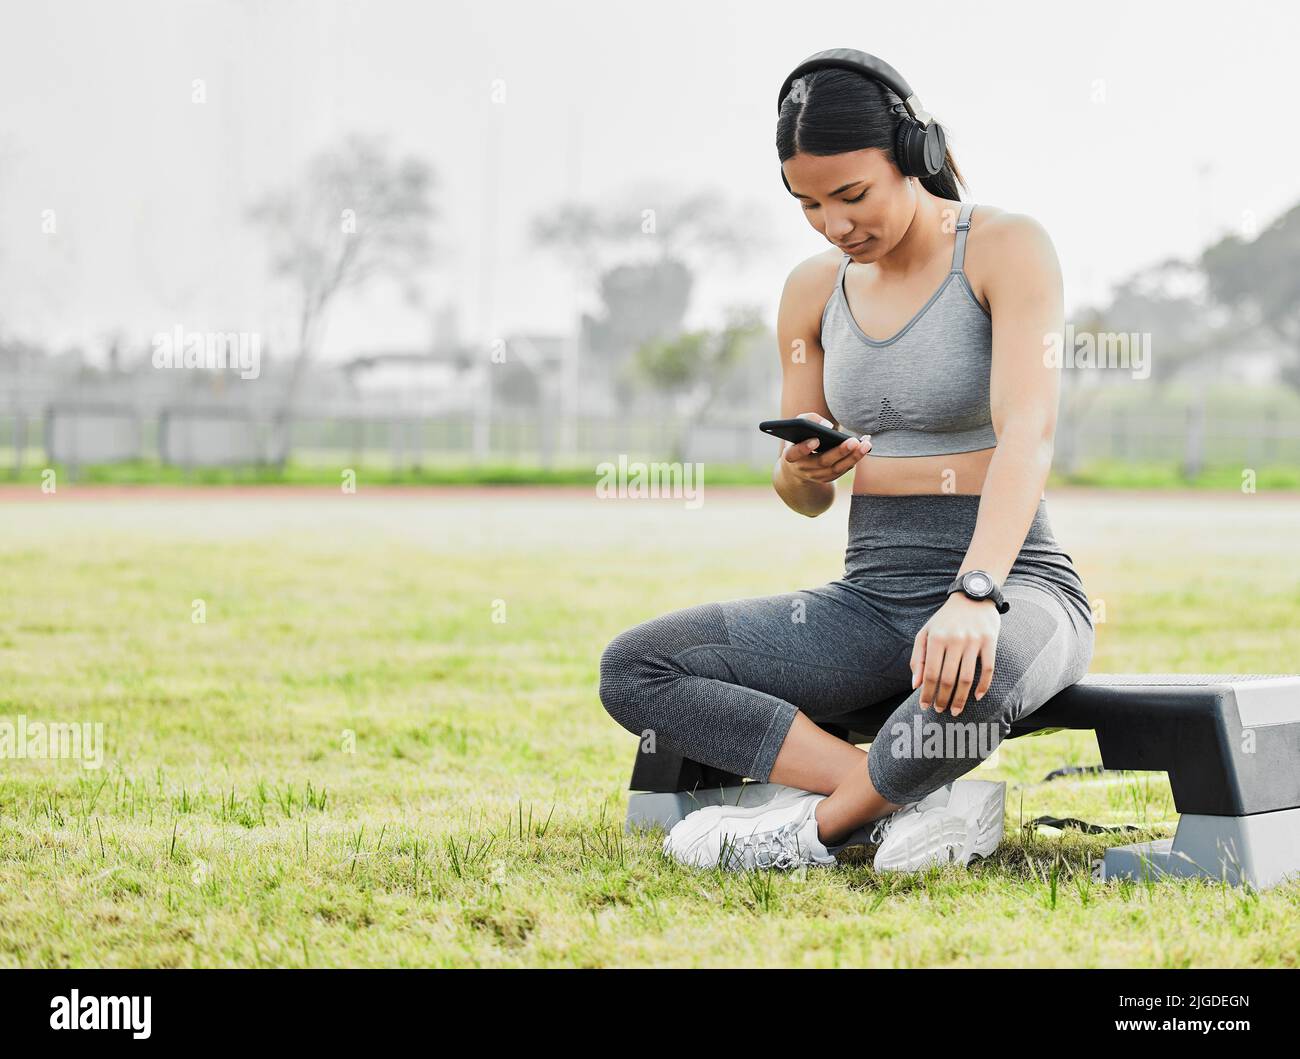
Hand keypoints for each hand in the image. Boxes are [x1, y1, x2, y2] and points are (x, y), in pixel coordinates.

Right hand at [780, 412, 870, 483]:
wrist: (799, 463)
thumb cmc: (800, 437)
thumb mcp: (799, 426)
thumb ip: (810, 420)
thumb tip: (828, 426)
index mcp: (790, 455)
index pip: (794, 453)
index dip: (803, 448)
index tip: (816, 440)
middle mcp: (802, 468)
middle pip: (822, 462)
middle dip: (839, 452)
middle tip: (854, 441)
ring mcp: (816, 476)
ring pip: (836, 469)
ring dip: (853, 457)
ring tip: (865, 444)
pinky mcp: (828, 478)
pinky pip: (843, 470)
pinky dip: (855, 458)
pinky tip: (866, 446)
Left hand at [910, 592, 1000, 715]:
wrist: (972, 596)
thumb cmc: (945, 619)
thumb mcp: (926, 633)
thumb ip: (918, 658)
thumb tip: (916, 685)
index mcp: (935, 638)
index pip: (930, 673)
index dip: (927, 693)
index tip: (925, 706)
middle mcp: (954, 640)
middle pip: (948, 679)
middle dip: (943, 699)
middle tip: (940, 711)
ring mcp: (973, 641)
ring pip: (966, 678)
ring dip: (960, 698)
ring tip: (955, 710)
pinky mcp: (990, 641)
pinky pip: (988, 669)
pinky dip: (983, 686)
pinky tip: (977, 697)